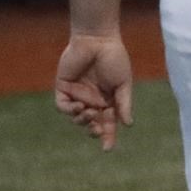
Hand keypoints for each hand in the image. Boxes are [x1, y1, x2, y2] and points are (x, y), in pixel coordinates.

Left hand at [55, 32, 133, 149]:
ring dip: (83, 120)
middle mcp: (92, 100)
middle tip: (98, 131)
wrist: (97, 40)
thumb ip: (124, 104)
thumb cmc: (115, 59)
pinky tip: (80, 106)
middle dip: (94, 131)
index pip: (108, 123)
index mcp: (109, 100)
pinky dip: (70, 110)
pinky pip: (63, 107)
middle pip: (92, 123)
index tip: (107, 149)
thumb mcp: (123, 83)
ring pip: (76, 118)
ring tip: (90, 112)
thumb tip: (128, 124)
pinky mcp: (63, 88)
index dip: (108, 137)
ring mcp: (77, 95)